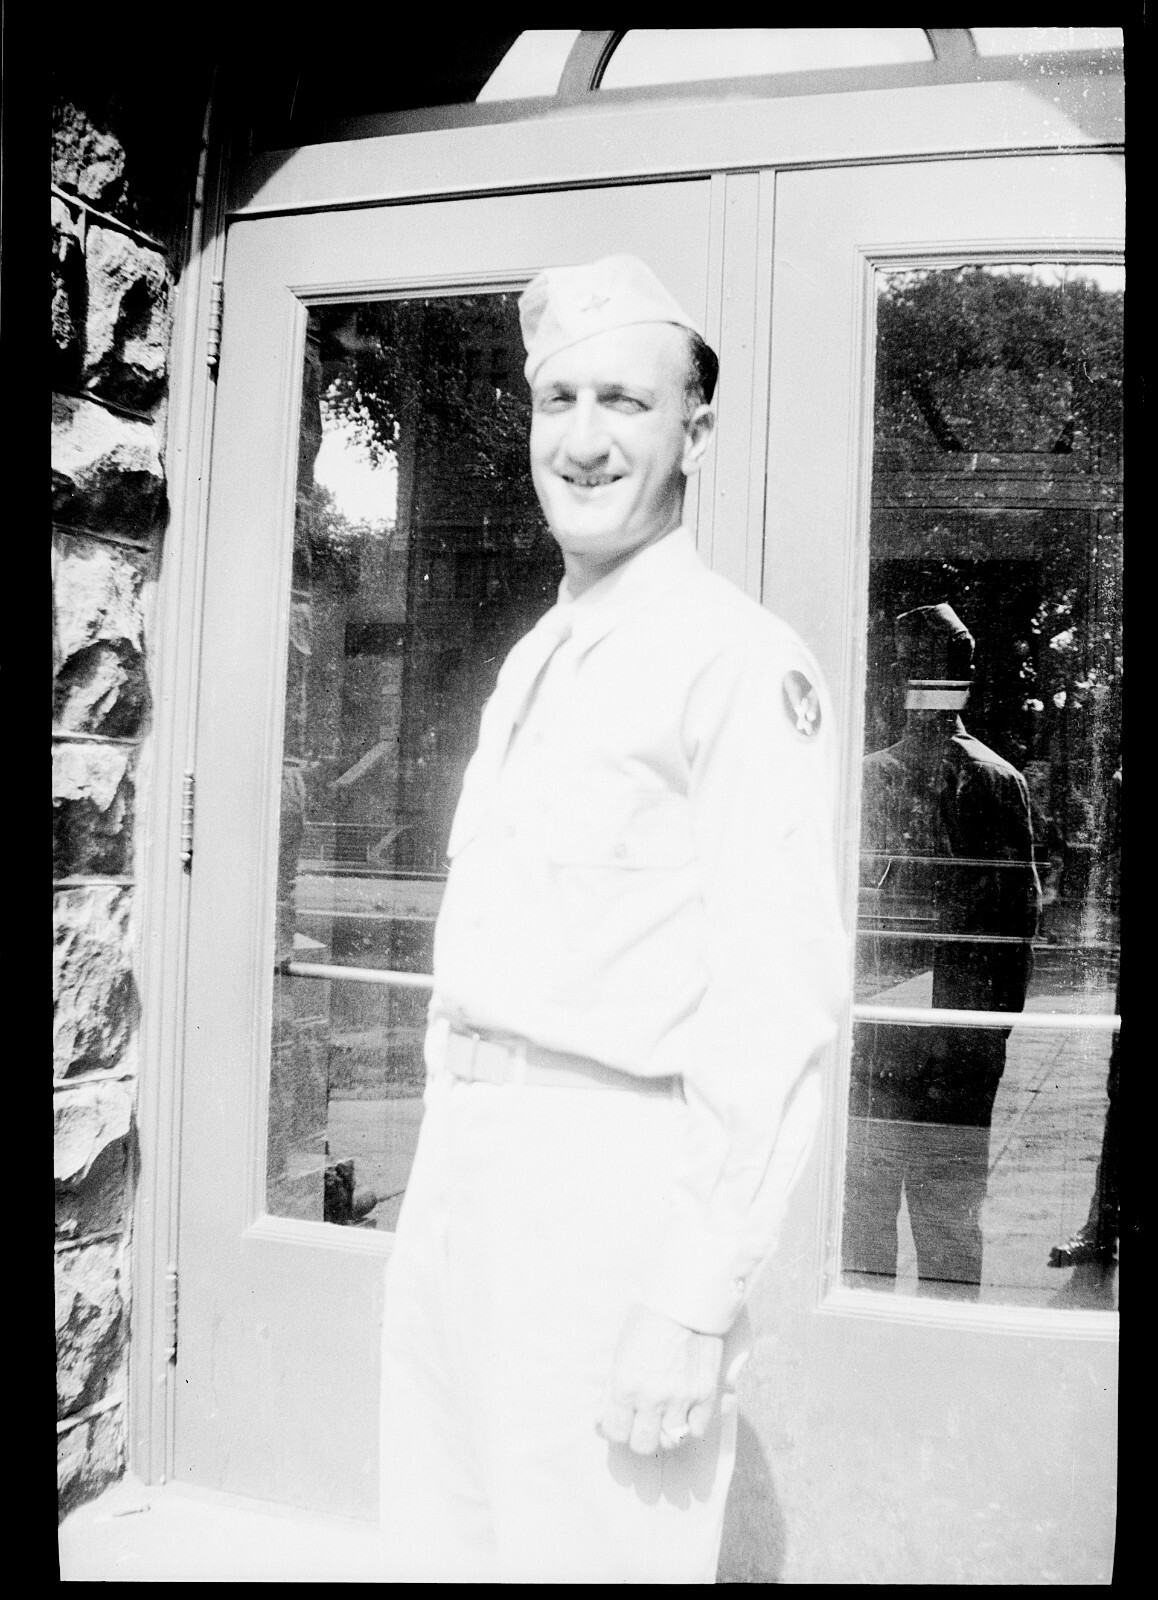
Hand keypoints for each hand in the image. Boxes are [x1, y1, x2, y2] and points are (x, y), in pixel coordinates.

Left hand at [597, 1303, 723, 1455]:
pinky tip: (686, 1413)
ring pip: (671, 1442)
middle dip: (639, 1436)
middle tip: (642, 1423)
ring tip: (665, 1420)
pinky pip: (697, 1430)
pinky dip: (691, 1426)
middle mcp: (651, 1397)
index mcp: (625, 1385)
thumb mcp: (621, 1350)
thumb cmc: (649, 1319)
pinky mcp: (705, 1394)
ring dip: (666, 1433)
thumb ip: (612, 1387)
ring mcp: (680, 1398)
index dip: (616, 1429)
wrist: (687, 1301)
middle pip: (642, 1445)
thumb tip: (601, 1418)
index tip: (621, 1421)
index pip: (615, 1432)